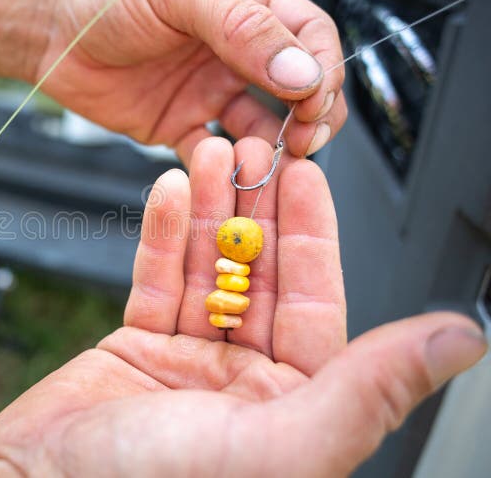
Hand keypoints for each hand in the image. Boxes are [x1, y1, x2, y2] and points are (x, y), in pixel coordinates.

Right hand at [0, 137, 486, 476]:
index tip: (307, 177)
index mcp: (291, 409)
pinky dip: (160, 236)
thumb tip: (460, 341)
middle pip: (258, 278)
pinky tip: (168, 195)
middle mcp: (244, 385)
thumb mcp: (277, 442)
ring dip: (208, 213)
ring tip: (207, 157)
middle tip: (250, 152)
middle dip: (254, 213)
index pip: (315, 307)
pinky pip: (155, 282)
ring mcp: (189, 364)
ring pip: (207, 271)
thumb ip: (367, 389)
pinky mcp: (136, 349)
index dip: (311, 237)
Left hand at [36, 0, 347, 163]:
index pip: (310, 37)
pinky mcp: (183, 127)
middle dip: (311, 115)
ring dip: (275, 148)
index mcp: (248, 7)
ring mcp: (212, 93)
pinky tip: (224, 173)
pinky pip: (215, 156)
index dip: (321, 69)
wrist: (53, 35)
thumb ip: (242, 27)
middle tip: (304, 139)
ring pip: (264, 127)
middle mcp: (236, 53)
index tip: (313, 98)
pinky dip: (226, 170)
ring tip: (270, 162)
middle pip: (299, 88)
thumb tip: (300, 71)